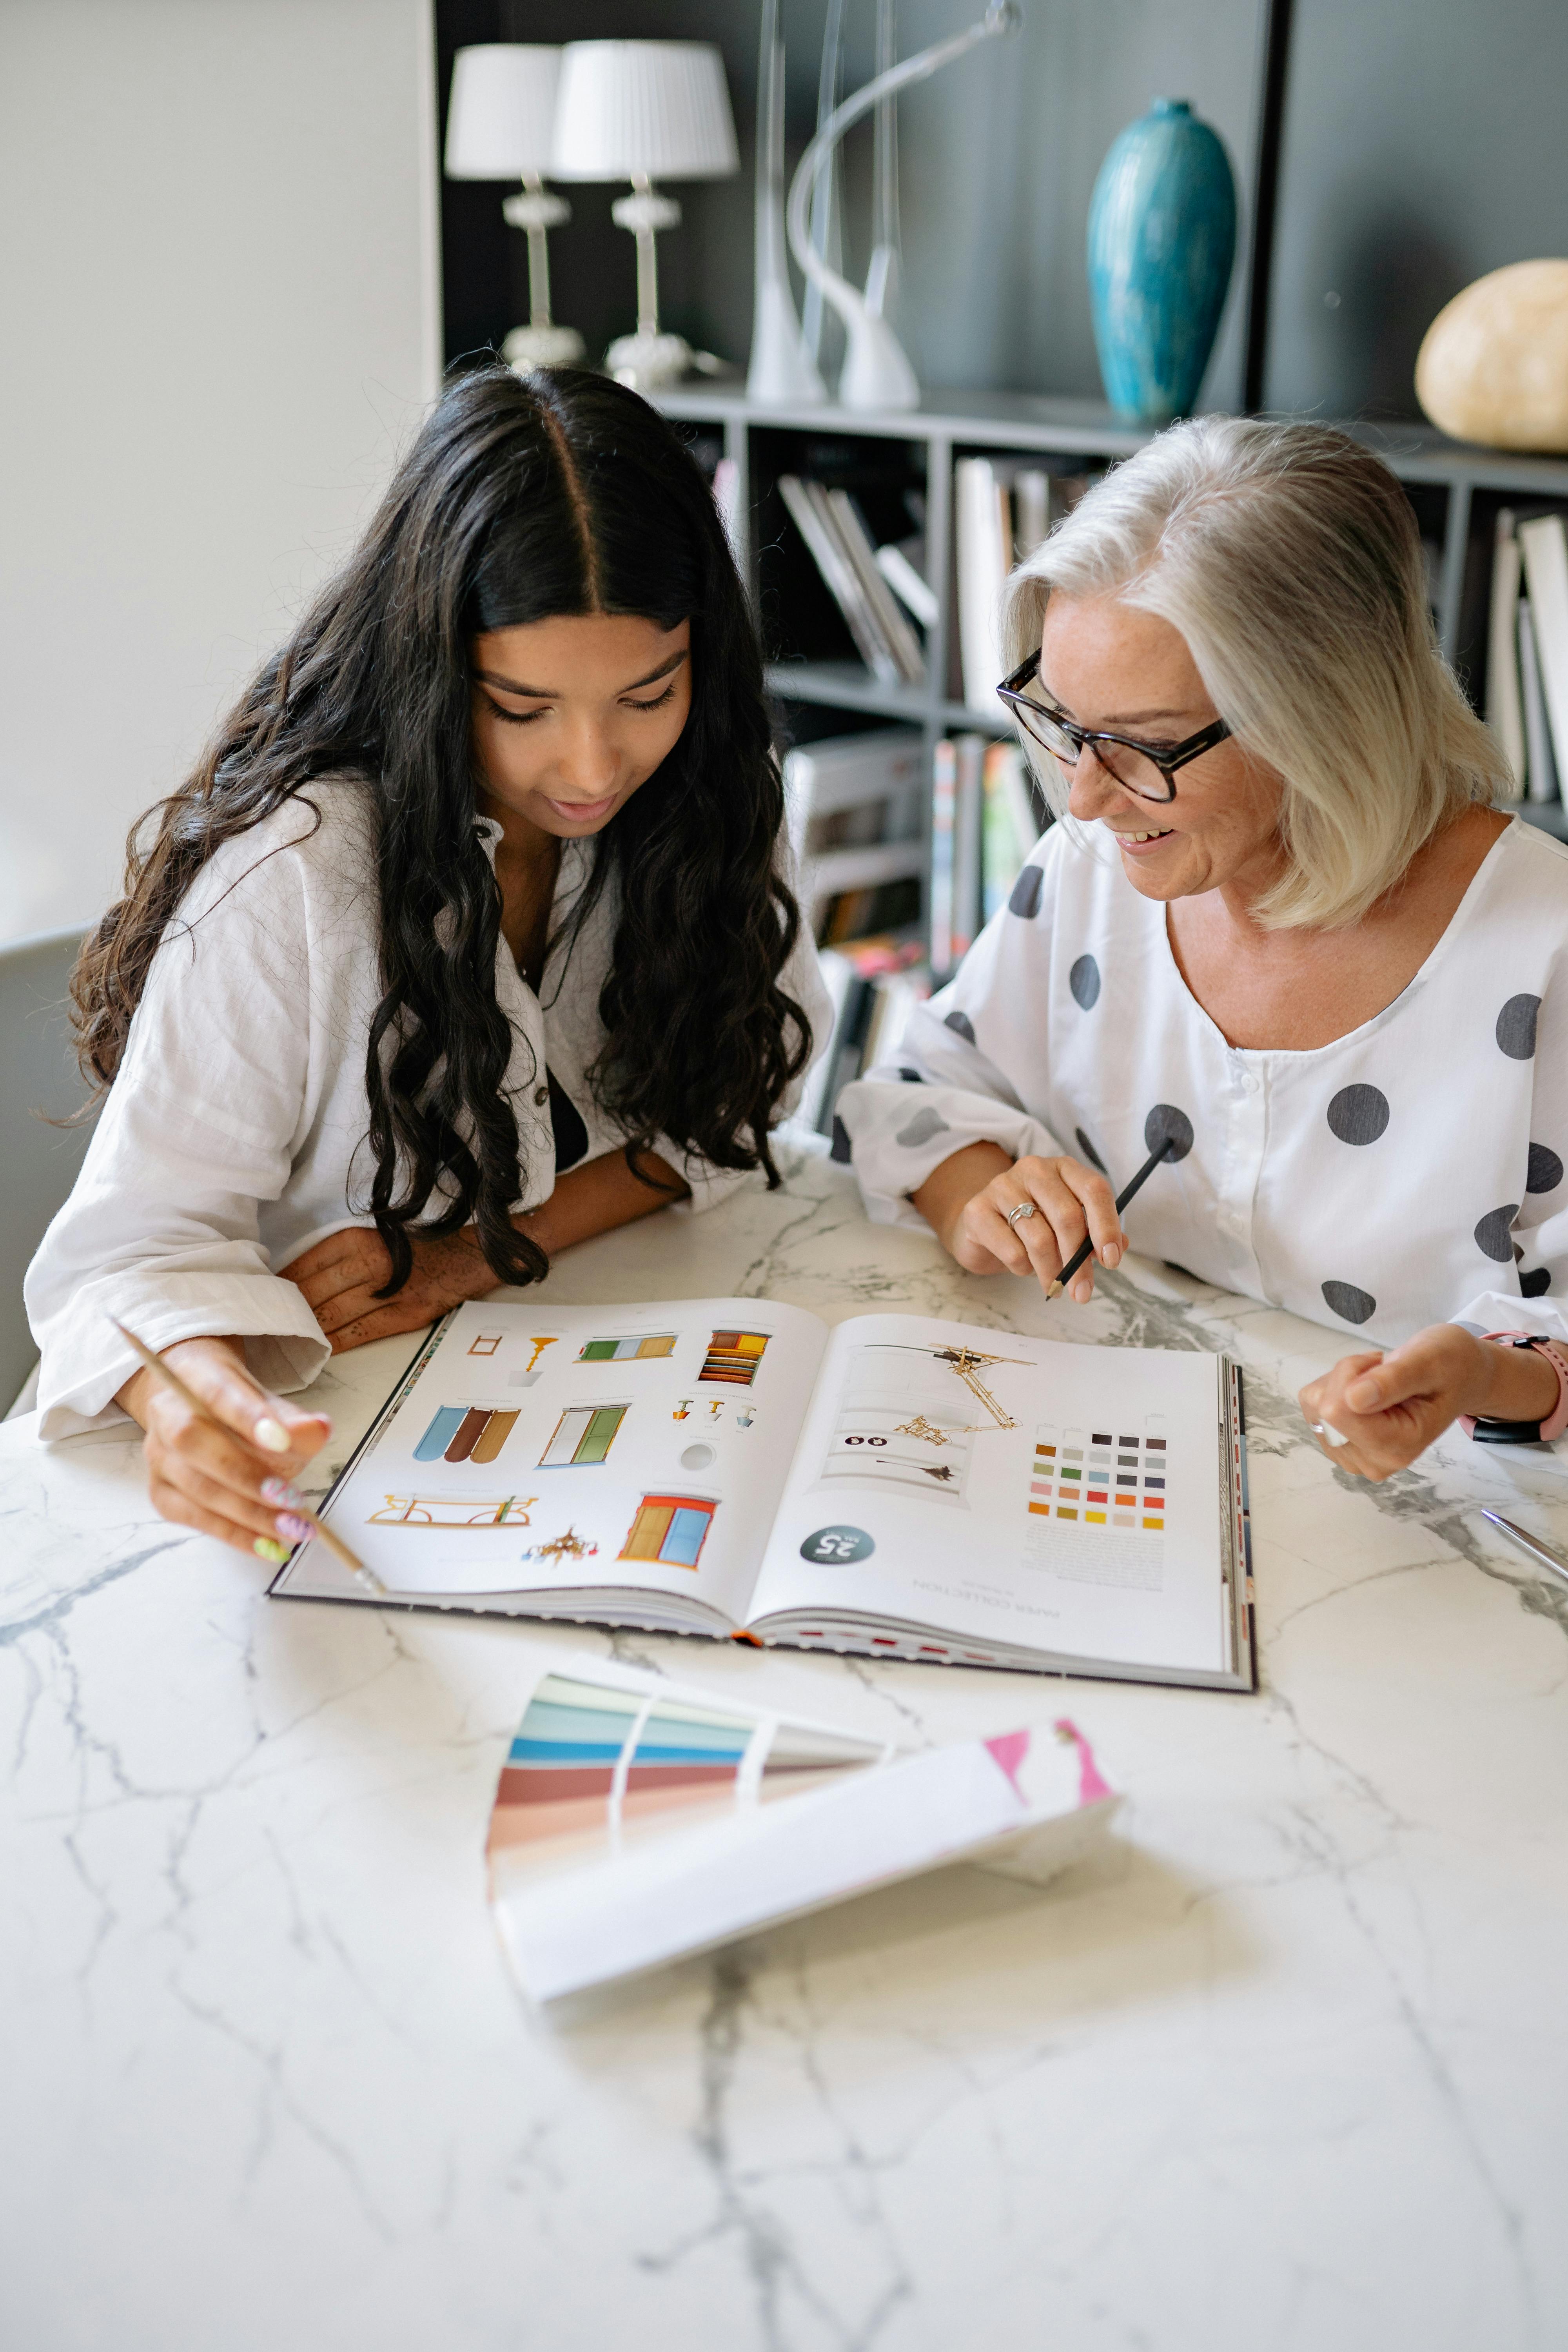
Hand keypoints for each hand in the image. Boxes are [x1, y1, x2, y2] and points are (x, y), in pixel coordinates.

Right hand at [118, 1335, 331, 1559]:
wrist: (193, 1406)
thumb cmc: (236, 1405)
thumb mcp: (269, 1400)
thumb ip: (292, 1418)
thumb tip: (319, 1430)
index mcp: (196, 1379)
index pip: (219, 1394)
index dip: (249, 1417)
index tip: (283, 1440)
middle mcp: (166, 1415)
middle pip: (194, 1442)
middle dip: (246, 1475)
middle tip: (292, 1499)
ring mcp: (160, 1457)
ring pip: (196, 1487)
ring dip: (247, 1514)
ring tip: (291, 1528)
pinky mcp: (161, 1493)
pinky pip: (194, 1518)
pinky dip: (234, 1534)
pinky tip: (267, 1545)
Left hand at [280, 1224, 494, 1352]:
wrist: (466, 1256)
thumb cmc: (414, 1248)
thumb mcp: (372, 1237)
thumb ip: (337, 1256)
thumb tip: (294, 1281)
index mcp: (357, 1239)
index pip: (304, 1266)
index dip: (280, 1288)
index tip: (262, 1300)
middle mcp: (370, 1263)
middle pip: (313, 1294)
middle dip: (286, 1314)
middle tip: (263, 1329)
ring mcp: (388, 1291)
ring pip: (332, 1315)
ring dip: (306, 1332)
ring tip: (283, 1344)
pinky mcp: (404, 1315)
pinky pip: (359, 1334)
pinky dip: (335, 1344)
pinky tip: (319, 1351)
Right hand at [929, 1149, 1125, 1300]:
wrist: (981, 1226)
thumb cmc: (1031, 1225)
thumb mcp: (1066, 1226)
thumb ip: (1093, 1234)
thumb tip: (1117, 1247)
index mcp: (1063, 1169)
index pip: (1094, 1189)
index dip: (1106, 1226)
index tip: (1111, 1261)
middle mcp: (1034, 1169)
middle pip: (1067, 1217)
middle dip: (1078, 1262)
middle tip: (1081, 1292)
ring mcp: (1002, 1186)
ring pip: (1040, 1239)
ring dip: (1051, 1272)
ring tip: (1052, 1285)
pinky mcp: (978, 1210)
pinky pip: (1012, 1251)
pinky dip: (1023, 1268)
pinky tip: (1022, 1266)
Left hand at [1299, 1325, 1559, 1480]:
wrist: (1458, 1376)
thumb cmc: (1450, 1367)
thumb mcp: (1431, 1360)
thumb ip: (1394, 1380)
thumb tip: (1353, 1399)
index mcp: (1399, 1448)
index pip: (1338, 1410)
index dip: (1353, 1374)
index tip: (1384, 1365)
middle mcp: (1374, 1462)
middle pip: (1324, 1408)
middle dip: (1348, 1376)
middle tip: (1386, 1370)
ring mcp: (1353, 1456)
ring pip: (1315, 1404)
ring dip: (1343, 1379)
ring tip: (1382, 1379)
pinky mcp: (1339, 1443)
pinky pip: (1313, 1404)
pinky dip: (1336, 1385)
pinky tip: (1369, 1388)